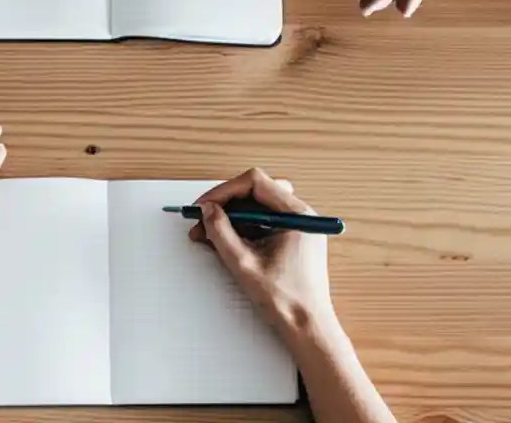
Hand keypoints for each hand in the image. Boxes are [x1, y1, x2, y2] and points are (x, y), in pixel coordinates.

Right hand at [189, 168, 333, 329]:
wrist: (307, 328)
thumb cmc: (287, 301)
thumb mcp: (244, 264)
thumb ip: (222, 232)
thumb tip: (208, 210)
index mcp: (297, 215)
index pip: (255, 183)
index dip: (224, 191)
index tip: (204, 205)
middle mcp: (300, 215)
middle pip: (255, 192)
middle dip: (225, 204)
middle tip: (202, 218)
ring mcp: (296, 227)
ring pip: (256, 208)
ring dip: (231, 218)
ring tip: (208, 234)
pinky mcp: (290, 239)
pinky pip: (262, 223)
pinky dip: (241, 229)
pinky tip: (223, 242)